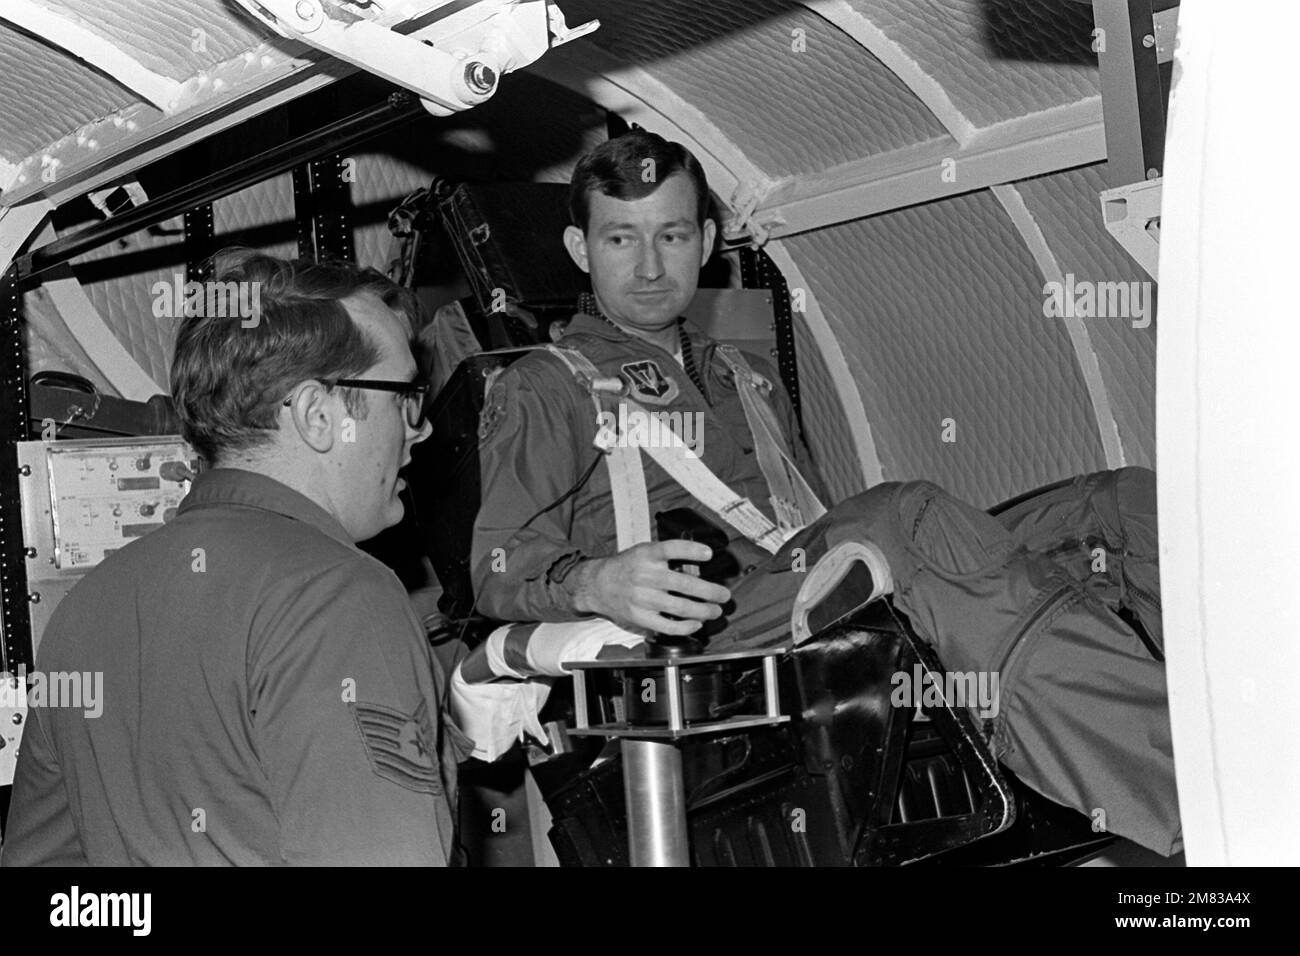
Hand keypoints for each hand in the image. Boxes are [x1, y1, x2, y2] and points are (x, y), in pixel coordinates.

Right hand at [570, 541, 731, 635]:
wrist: (598, 585)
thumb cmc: (627, 567)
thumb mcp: (644, 552)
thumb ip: (666, 556)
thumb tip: (700, 563)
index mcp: (647, 555)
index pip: (671, 548)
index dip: (691, 550)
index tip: (709, 553)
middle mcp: (645, 575)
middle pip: (683, 583)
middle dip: (710, 591)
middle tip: (724, 595)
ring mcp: (642, 597)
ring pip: (679, 606)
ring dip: (703, 610)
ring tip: (715, 611)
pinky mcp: (639, 616)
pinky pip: (667, 625)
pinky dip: (686, 626)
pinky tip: (696, 623)